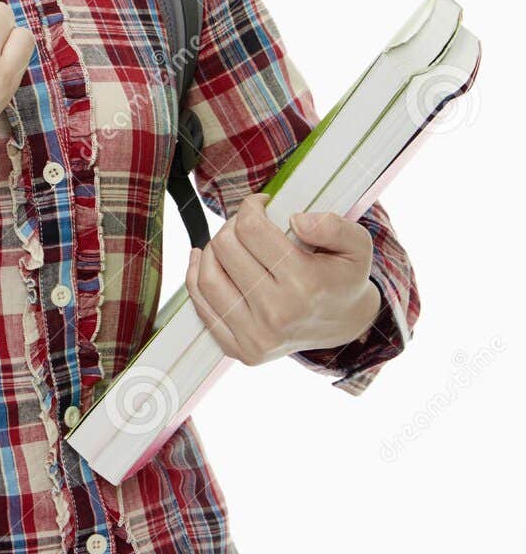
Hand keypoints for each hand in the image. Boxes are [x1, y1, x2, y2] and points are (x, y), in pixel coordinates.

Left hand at [184, 193, 381, 366]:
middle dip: (232, 226)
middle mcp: (277, 314)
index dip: (251, 207)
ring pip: (207, 277)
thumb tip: (296, 220)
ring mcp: (256, 337)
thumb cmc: (344, 278)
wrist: (344, 325)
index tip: (260, 204)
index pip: (251, 230)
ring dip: (212, 249)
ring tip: (229, 241)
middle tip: (246, 224)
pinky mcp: (240, 350)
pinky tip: (205, 260)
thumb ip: (333, 226)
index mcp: (305, 285)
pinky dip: (197, 278)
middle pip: (225, 249)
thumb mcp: (357, 245)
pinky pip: (202, 306)